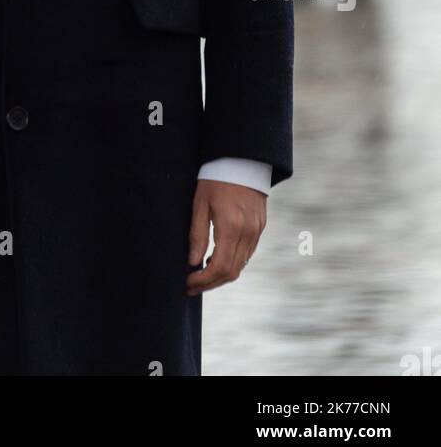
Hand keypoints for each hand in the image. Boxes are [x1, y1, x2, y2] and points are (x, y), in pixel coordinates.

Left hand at [185, 178, 266, 295]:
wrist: (242, 159)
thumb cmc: (216, 179)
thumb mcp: (200, 204)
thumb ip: (197, 235)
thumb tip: (191, 263)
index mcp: (231, 227)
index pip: (218, 268)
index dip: (202, 280)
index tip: (187, 283)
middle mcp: (247, 233)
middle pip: (231, 273)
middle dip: (210, 284)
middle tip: (191, 286)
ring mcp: (256, 231)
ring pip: (240, 266)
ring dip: (221, 276)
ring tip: (200, 276)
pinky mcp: (260, 227)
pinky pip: (247, 254)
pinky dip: (232, 263)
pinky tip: (216, 260)